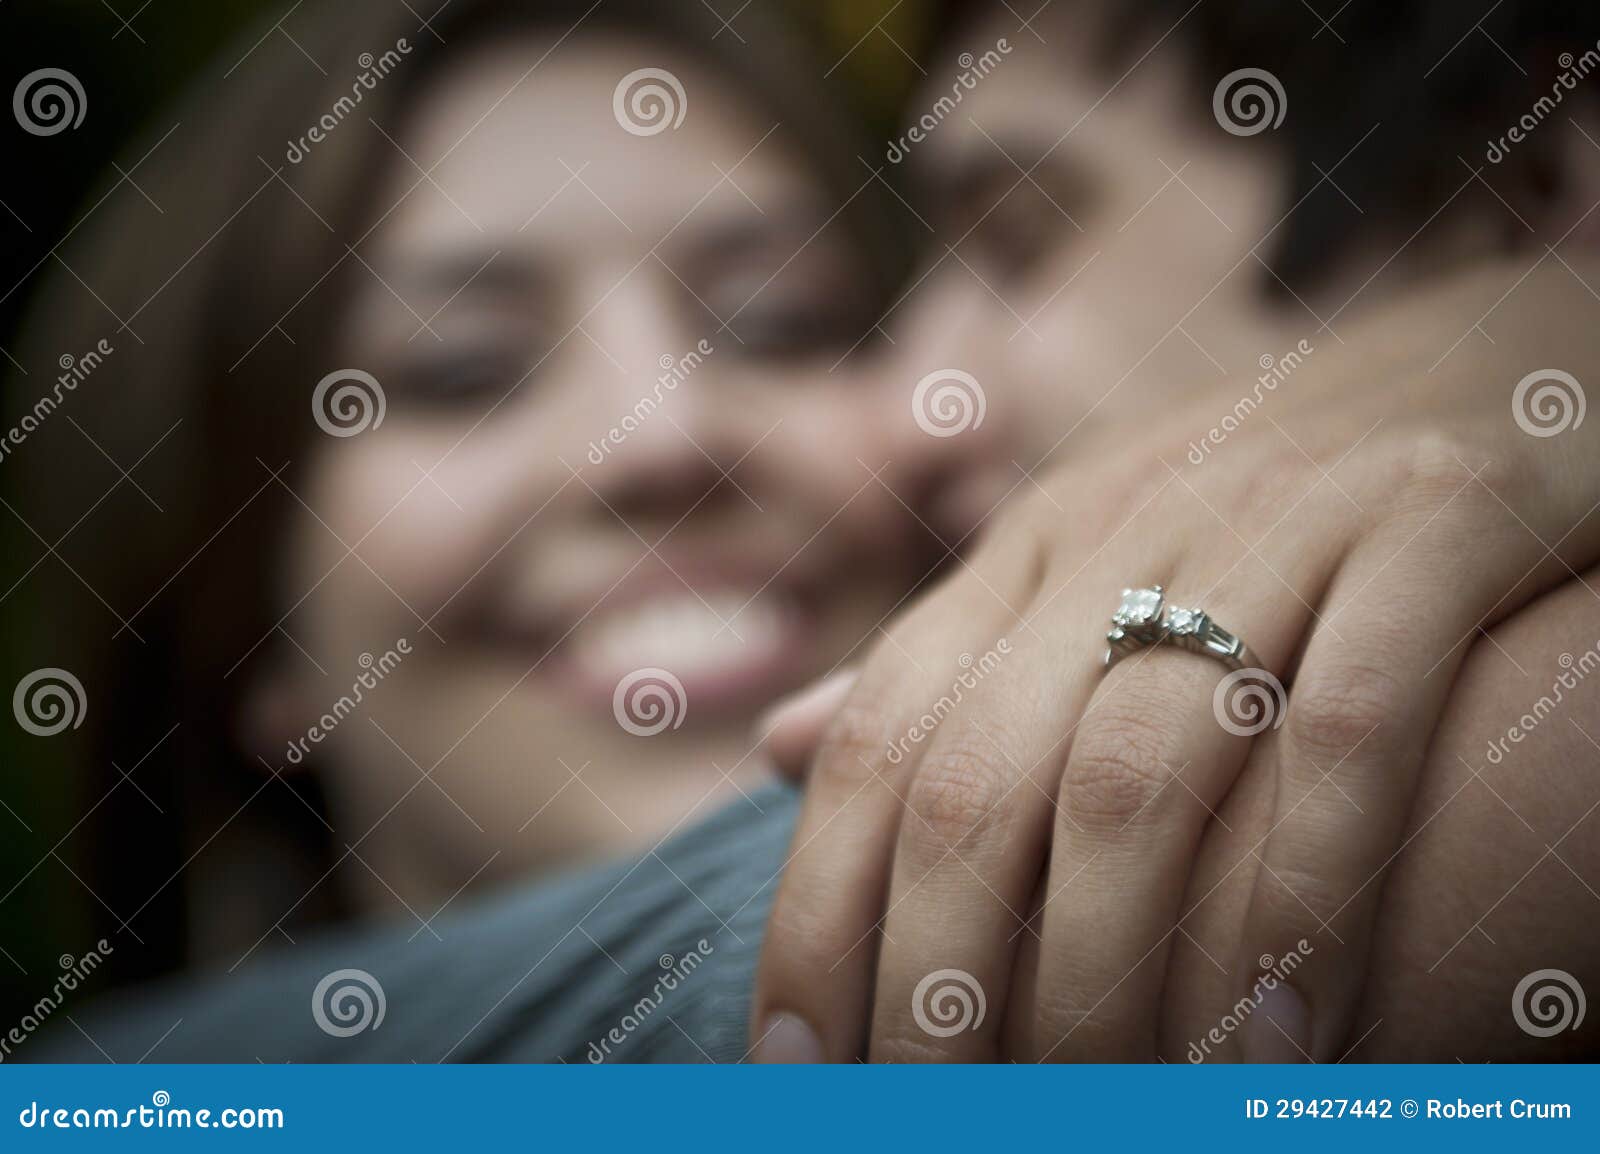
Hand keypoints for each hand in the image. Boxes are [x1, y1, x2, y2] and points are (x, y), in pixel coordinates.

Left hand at [749, 257, 1599, 1060]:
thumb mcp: (1088, 550)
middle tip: (934, 1116)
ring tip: (1096, 1107)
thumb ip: (950, 658)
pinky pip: (1353, 727)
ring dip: (1101, 967)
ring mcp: (1283, 514)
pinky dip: (1308, 889)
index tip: (797, 1061)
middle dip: (937, 974)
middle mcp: (1127, 527)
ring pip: (1139, 771)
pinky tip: (1285, 1037)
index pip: (880, 738)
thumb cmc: (1275, 488)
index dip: (818, 907)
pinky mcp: (1439, 519)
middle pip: (979, 775)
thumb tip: (778, 749)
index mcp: (1029, 543)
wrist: (1506, 344)